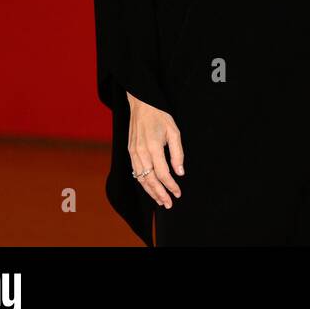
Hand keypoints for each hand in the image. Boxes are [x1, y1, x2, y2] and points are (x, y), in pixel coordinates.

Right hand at [126, 91, 183, 207]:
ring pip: (141, 179)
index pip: (163, 173)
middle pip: (150, 180)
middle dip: (160, 194)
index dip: (171, 185)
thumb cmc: (160, 116)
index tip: (178, 193)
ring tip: (160, 201)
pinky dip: (142, 183)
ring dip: (150, 192)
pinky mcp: (129, 152)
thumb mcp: (174, 131)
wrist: (141, 104)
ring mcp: (133, 153)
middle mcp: (141, 153)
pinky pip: (135, 172)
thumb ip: (177, 153)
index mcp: (153, 147)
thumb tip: (180, 172)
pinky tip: (149, 188)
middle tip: (169, 204)